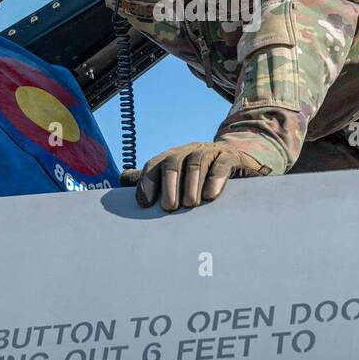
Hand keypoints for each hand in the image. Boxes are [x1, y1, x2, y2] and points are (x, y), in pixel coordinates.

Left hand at [120, 141, 265, 211]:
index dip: (147, 183)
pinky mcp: (229, 158)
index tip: (144, 204)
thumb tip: (122, 178)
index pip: (154, 166)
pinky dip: (214, 179)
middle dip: (169, 185)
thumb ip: (152, 178)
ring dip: (191, 184)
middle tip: (170, 208)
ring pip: (196, 162)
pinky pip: (220, 165)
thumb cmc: (200, 175)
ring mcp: (209, 152)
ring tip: (190, 204)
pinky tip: (210, 195)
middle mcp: (188, 151)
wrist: (236, 160)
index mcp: (172, 157)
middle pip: (173, 162)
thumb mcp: (176, 176)